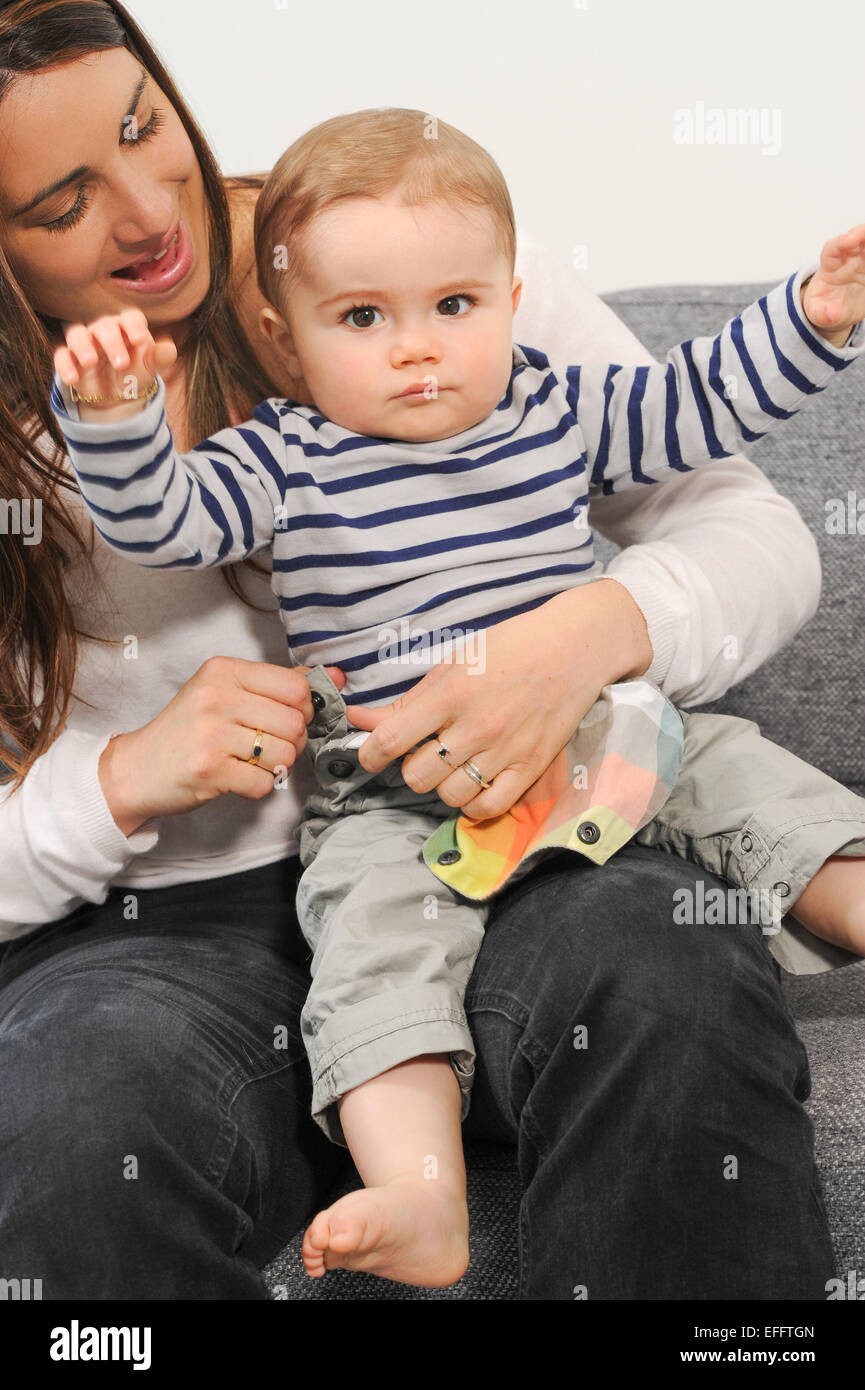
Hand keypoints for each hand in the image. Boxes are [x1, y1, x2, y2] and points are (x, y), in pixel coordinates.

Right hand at [53, 308, 177, 421]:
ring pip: (77, 334)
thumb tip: (169, 349)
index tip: (140, 339)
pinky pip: (61, 355)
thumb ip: (160, 357)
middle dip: (112, 341)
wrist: (117, 394)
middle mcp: (103, 328)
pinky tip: (72, 379)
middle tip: (122, 363)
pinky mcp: (68, 356)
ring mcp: (84, 341)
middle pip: (103, 326)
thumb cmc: (136, 371)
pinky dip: (64, 365)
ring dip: (83, 346)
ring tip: (91, 362)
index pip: (130, 318)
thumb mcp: (150, 367)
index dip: (134, 326)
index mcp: (126, 325)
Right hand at [98, 656, 345, 836]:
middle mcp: (217, 697)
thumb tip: (337, 675)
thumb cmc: (189, 730)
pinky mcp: (209, 770)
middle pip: (294, 723)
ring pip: (284, 754)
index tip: (285, 718)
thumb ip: (279, 684)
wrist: (138, 769)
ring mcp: (211, 734)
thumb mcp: (226, 692)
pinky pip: (264, 783)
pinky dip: (258, 787)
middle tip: (269, 747)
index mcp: (224, 671)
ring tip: (250, 761)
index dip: (302, 709)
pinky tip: (237, 777)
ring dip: (276, 766)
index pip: (295, 686)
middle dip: (292, 742)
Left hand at [344, 578, 651, 819]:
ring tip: (453, 764)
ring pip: (450, 796)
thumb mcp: (452, 664)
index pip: (392, 740)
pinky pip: (490, 806)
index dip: (371, 753)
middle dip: (411, 767)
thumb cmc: (510, 647)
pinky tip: (475, 783)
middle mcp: (477, 726)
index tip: (373, 753)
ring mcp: (506, 750)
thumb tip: (360, 719)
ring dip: (443, 784)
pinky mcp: (532, 767)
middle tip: (424, 751)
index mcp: (451, 694)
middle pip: (418, 776)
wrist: (574, 647)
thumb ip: (407, 700)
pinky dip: (475, 803)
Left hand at [801, 223, 864, 345]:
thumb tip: (830, 315)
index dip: (841, 242)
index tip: (850, 239)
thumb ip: (823, 313)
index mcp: (830, 267)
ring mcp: (863, 260)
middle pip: (856, 237)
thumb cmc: (824, 307)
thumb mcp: (819, 313)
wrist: (836, 310)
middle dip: (864, 232)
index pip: (832, 249)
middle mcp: (847, 258)